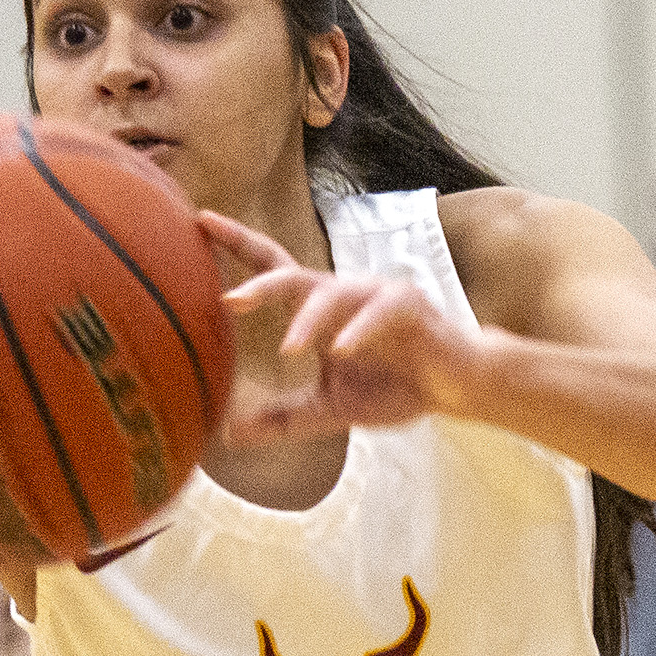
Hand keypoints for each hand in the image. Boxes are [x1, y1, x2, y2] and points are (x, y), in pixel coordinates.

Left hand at [200, 210, 482, 442]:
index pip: (273, 268)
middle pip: (294, 276)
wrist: (455, 389)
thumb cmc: (392, 387)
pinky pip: (382, 311)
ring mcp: (376, 295)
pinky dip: (361, 329)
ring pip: (335, 294)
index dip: (237, 243)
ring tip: (289, 350)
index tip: (199, 221)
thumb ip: (283, 419)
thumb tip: (229, 434)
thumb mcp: (330, 410)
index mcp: (319, 308)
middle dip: (261, 284)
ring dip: (310, 320)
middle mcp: (342, 293)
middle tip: (229, 301)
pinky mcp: (411, 307)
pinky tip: (343, 350)